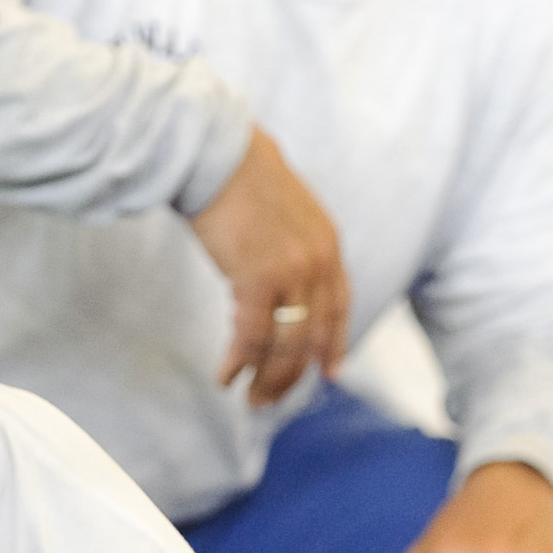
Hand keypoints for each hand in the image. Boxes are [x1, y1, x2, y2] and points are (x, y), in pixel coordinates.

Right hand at [190, 129, 349, 405]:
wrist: (214, 154)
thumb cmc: (236, 178)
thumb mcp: (283, 212)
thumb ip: (291, 245)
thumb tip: (279, 274)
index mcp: (327, 243)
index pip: (339, 306)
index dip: (334, 343)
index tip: (330, 371)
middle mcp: (318, 261)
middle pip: (313, 335)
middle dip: (294, 375)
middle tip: (272, 398)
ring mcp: (292, 271)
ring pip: (286, 344)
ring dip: (267, 378)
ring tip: (250, 398)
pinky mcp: (259, 278)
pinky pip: (253, 336)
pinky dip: (240, 362)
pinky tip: (226, 376)